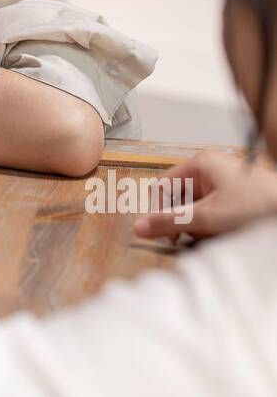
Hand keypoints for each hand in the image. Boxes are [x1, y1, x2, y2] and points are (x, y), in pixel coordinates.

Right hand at [134, 151, 276, 241]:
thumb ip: (169, 222)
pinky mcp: (233, 195)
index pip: (161, 187)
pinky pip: (212, 212)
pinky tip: (228, 231)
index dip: (160, 211)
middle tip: (202, 232)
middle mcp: (209, 169)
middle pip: (179, 199)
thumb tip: (139, 227)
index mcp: (199, 164)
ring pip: (196, 209)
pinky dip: (215, 225)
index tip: (166, 233)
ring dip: (203, 226)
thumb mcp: (207, 218)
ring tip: (220, 232)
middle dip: (187, 221)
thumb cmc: (257, 207)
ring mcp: (222, 182)